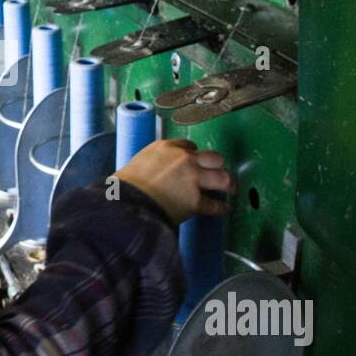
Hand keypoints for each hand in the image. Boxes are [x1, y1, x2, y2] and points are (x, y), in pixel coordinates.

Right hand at [115, 139, 231, 226]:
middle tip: (220, 172)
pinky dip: (220, 208)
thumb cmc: (126, 185)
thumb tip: (157, 172)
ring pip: (222, 177)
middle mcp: (184, 160)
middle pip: (213, 157)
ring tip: (230, 188)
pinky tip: (223, 209)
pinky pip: (215, 204)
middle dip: (217, 165)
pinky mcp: (195, 200)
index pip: (189, 146)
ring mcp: (192, 179)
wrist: (126, 201)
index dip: (195, 155)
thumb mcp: (139, 162)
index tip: (197, 161)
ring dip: (227, 184)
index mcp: (167, 147)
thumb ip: (154, 162)